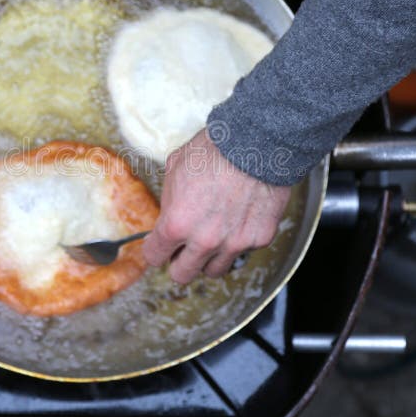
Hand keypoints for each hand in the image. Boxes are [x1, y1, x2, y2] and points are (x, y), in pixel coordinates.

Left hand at [142, 129, 291, 283]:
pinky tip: (238, 220)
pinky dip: (238, 241)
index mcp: (177, 224)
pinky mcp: (260, 238)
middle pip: (183, 275)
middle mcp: (204, 240)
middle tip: (183, 249)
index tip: (159, 245)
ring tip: (212, 236)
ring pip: (214, 270)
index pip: (154, 257)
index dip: (155, 249)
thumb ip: (169, 201)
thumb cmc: (215, 149)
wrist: (257, 141)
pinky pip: (244, 252)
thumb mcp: (175, 168)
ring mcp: (234, 243)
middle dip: (179, 262)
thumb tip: (169, 214)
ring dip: (209, 258)